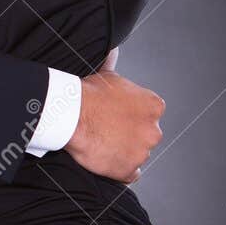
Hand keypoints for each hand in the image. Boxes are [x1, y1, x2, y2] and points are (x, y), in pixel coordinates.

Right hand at [65, 69, 164, 183]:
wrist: (71, 115)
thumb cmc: (88, 94)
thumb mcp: (106, 75)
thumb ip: (114, 63)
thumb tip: (112, 50)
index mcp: (154, 106)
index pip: (149, 115)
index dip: (132, 116)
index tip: (117, 117)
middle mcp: (154, 130)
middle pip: (145, 135)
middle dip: (130, 135)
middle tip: (108, 130)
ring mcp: (142, 152)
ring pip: (137, 154)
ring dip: (124, 151)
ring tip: (103, 144)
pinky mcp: (128, 169)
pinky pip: (131, 174)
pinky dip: (121, 170)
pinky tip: (107, 160)